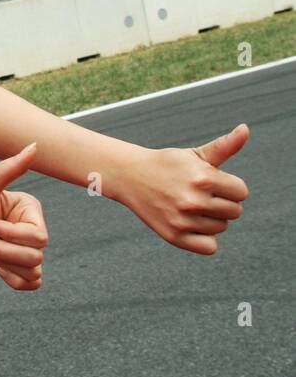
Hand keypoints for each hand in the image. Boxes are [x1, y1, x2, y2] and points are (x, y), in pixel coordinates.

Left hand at [0, 144, 46, 289]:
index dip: (10, 235)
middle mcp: (32, 228)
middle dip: (2, 250)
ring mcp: (24, 247)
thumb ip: (9, 167)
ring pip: (33, 270)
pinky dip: (15, 281)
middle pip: (36, 256)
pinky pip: (32, 283)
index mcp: (30, 209)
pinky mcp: (16, 265)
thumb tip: (35, 145)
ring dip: (2, 261)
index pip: (39, 237)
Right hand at [113, 124, 248, 254]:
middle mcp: (193, 200)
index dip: (229, 186)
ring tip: (191, 206)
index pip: (241, 192)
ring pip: (221, 227)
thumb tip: (246, 129)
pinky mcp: (174, 236)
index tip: (213, 183)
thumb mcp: (195, 154)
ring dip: (212, 219)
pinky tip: (193, 224)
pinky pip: (209, 247)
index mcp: (203, 178)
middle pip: (234, 211)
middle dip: (222, 202)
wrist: (130, 176)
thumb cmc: (168, 164)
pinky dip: (205, 239)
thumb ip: (225, 146)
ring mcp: (182, 220)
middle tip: (200, 194)